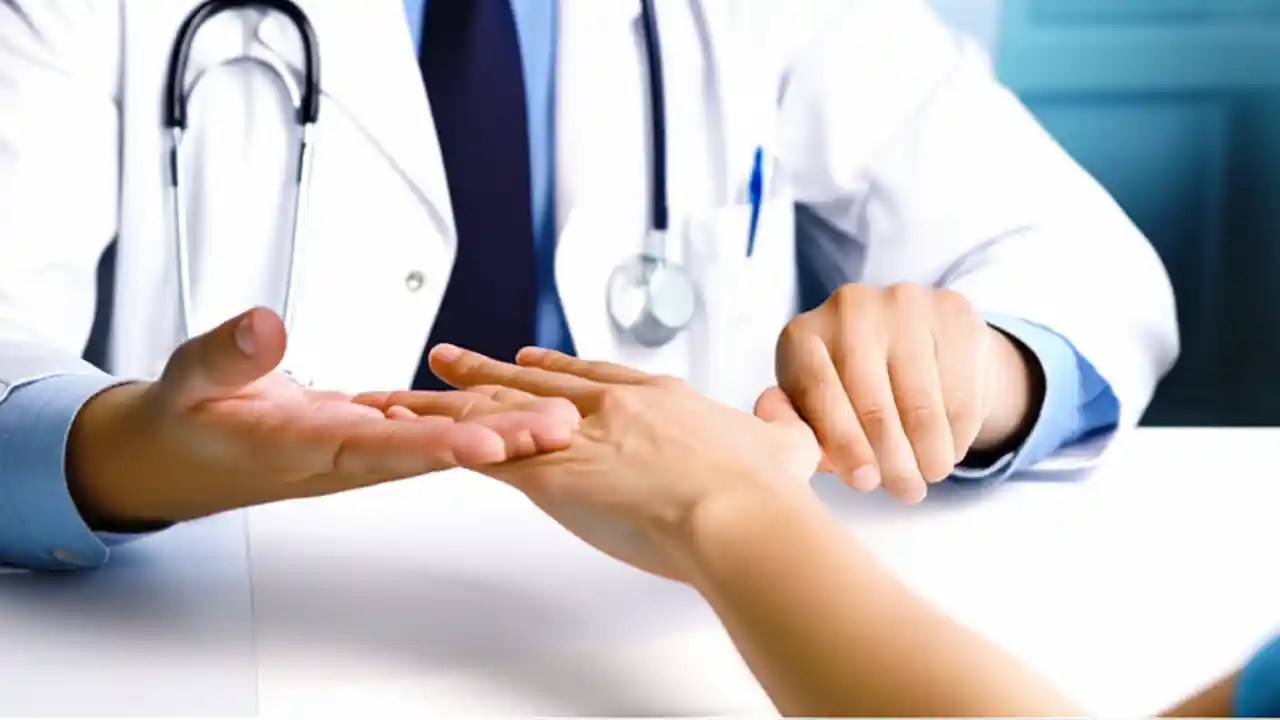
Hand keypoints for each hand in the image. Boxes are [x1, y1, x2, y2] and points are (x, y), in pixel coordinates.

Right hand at [67, 308, 579, 528]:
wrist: (181, 457)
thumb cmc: (185, 420)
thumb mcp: (188, 380)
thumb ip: (228, 354)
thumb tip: (268, 325)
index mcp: (298, 449)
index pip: (377, 450)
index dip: (435, 448)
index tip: (487, 444)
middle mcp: (340, 458)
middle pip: (429, 452)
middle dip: (496, 443)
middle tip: (558, 432)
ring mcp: (357, 451)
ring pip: (435, 442)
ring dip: (496, 434)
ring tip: (556, 423)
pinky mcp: (362, 438)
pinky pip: (421, 429)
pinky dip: (464, 420)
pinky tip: (506, 412)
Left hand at [387, 344, 822, 581]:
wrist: (740, 516)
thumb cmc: (763, 491)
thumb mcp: (788, 448)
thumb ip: (783, 428)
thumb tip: (788, 418)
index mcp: (659, 398)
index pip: (595, 376)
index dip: (558, 367)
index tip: (531, 359)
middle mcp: (611, 408)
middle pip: (532, 383)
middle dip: (487, 371)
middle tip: (450, 357)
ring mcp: (578, 437)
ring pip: (497, 412)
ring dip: (451, 401)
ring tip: (409, 389)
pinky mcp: (552, 475)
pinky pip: (486, 454)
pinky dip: (446, 440)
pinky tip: (418, 433)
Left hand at [774, 283, 1042, 503]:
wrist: (909, 335)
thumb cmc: (846, 387)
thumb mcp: (814, 404)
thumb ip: (799, 430)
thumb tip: (790, 450)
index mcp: (802, 335)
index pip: (820, 394)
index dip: (843, 445)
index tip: (864, 484)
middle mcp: (849, 308)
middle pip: (873, 401)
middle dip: (892, 459)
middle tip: (907, 493)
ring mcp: (903, 303)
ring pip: (921, 400)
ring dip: (929, 450)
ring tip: (931, 475)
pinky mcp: (952, 311)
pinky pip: (959, 386)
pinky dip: (958, 428)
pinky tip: (951, 448)